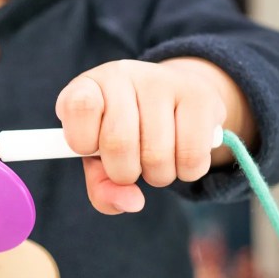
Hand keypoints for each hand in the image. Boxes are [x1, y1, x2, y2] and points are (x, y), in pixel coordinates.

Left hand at [56, 58, 254, 214]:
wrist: (176, 99)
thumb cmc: (127, 133)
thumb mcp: (102, 158)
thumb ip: (102, 186)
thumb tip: (130, 203)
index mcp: (89, 86)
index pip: (79, 107)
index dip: (83, 140)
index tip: (90, 149)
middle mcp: (123, 74)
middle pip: (119, 143)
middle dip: (124, 172)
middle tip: (130, 164)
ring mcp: (162, 81)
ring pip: (157, 156)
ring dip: (157, 175)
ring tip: (157, 158)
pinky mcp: (199, 95)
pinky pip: (192, 157)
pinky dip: (186, 171)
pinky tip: (182, 154)